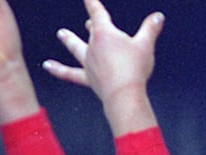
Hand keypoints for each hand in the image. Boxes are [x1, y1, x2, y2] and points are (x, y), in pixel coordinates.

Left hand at [43, 0, 163, 105]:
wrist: (123, 94)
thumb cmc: (134, 69)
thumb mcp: (146, 45)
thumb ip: (151, 29)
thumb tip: (158, 17)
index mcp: (105, 33)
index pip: (97, 12)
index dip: (91, 2)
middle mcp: (93, 46)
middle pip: (90, 31)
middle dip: (91, 25)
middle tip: (88, 22)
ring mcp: (88, 62)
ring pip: (76, 48)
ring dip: (69, 40)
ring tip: (61, 34)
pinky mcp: (88, 78)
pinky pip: (69, 73)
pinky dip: (58, 70)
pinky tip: (47, 66)